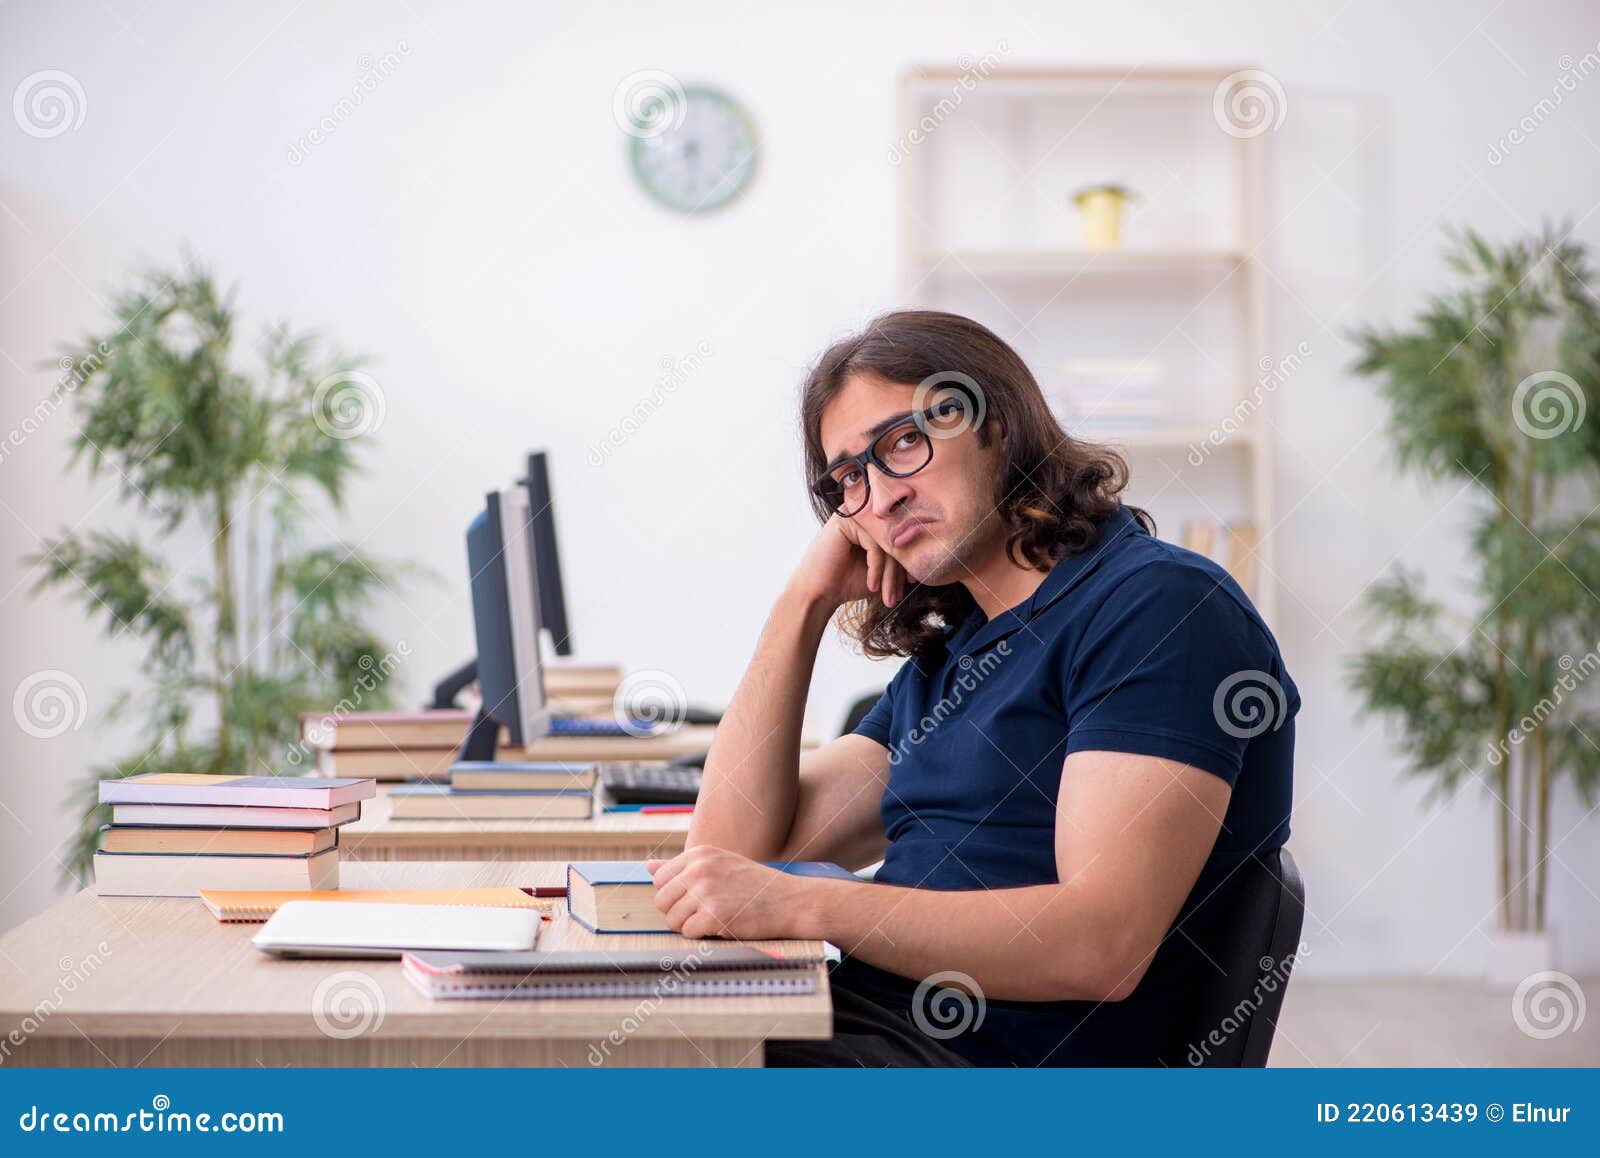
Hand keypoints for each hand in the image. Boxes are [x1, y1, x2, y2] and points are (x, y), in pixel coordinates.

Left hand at [648, 846, 812, 939]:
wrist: (789, 901)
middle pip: (661, 901)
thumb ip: (684, 866)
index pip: (659, 879)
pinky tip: (720, 926)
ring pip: (672, 919)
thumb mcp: (720, 864)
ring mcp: (706, 892)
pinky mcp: (714, 915)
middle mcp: (699, 869)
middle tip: (703, 912)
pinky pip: (688, 932)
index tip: (693, 899)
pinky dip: (701, 935)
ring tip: (713, 918)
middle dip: (678, 912)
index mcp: (699, 854)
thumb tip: (649, 867)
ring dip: (689, 925)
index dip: (673, 895)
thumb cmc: (756, 885)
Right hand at [789, 515, 906, 610]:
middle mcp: (865, 513)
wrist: (818, 594)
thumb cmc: (847, 582)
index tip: (913, 582)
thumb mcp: (881, 570)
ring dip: (890, 575)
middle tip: (897, 596)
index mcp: (874, 523)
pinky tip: (871, 586)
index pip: (900, 538)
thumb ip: (899, 559)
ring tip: (887, 597)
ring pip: (887, 543)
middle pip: (895, 539)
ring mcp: (855, 514)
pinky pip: (875, 545)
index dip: (908, 561)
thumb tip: (928, 554)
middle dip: (898, 572)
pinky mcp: (847, 521)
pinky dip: (877, 569)